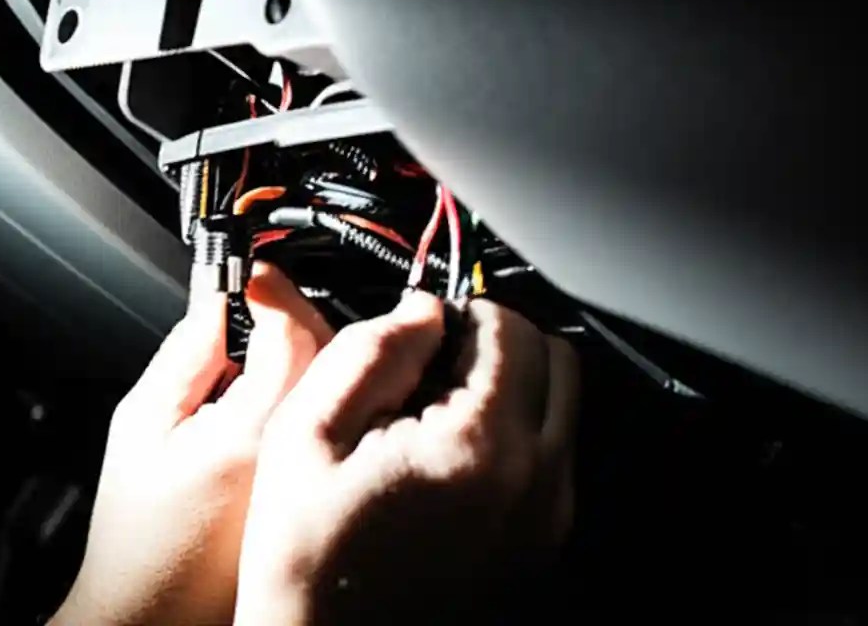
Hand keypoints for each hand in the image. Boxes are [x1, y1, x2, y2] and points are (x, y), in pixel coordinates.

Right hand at [51, 264, 332, 625]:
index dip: (272, 291)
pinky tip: (294, 401)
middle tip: (260, 306)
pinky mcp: (335, 502)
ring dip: (321, 352)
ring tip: (271, 351)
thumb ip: (184, 356)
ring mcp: (329, 485)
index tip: (250, 279)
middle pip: (334, 354)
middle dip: (300, 315)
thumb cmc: (138, 534)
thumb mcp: (139, 425)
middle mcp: (308, 460)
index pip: (294, 333)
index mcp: (254, 435)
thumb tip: (219, 303)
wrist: (155, 611)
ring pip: (351, 390)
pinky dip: (332, 397)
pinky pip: (353, 430)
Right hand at [235, 295, 579, 624]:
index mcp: (480, 446)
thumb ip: (372, 351)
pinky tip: (443, 462)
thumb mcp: (306, 433)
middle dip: (498, 344)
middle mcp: (535, 483)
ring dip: (510, 389)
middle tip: (432, 369)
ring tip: (433, 419)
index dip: (459, 312)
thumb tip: (421, 309)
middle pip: (557, 359)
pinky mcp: (540, 546)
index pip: (510, 327)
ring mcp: (546, 521)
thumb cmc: (307, 558)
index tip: (420, 334)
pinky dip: (511, 437)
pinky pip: (549, 458)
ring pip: (561, 406)